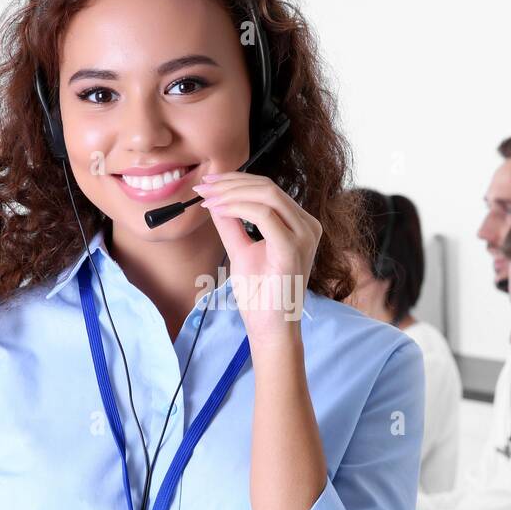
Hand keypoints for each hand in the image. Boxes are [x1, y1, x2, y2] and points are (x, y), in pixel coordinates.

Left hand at [193, 173, 319, 344]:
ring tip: (207, 198)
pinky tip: (218, 210)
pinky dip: (237, 207)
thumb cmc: (261, 295)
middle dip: (231, 183)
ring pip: (267, 195)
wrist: (270, 328)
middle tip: (203, 187)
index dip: (236, 182)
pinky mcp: (292, 249)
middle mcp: (307, 227)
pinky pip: (263, 215)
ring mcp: (304, 236)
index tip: (208, 185)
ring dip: (231, 192)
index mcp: (300, 225)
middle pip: (268, 187)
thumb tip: (215, 198)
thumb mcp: (241, 250)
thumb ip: (231, 224)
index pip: (269, 190)